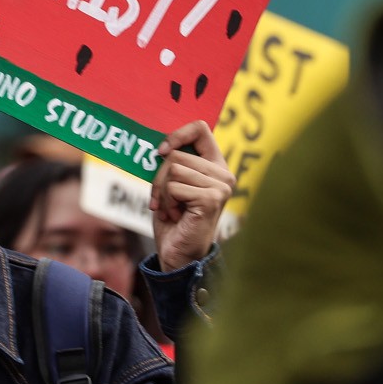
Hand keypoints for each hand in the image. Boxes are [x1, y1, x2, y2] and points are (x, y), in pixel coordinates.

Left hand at [151, 121, 233, 270]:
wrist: (178, 254)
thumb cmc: (173, 220)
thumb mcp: (170, 185)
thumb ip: (171, 163)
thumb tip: (160, 145)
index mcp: (215, 166)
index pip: (200, 129)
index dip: (177, 134)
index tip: (160, 151)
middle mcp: (223, 174)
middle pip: (176, 154)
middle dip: (158, 178)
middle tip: (162, 200)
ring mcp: (221, 186)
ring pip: (173, 169)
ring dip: (162, 192)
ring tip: (170, 209)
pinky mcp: (212, 198)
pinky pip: (174, 187)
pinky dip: (166, 202)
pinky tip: (175, 216)